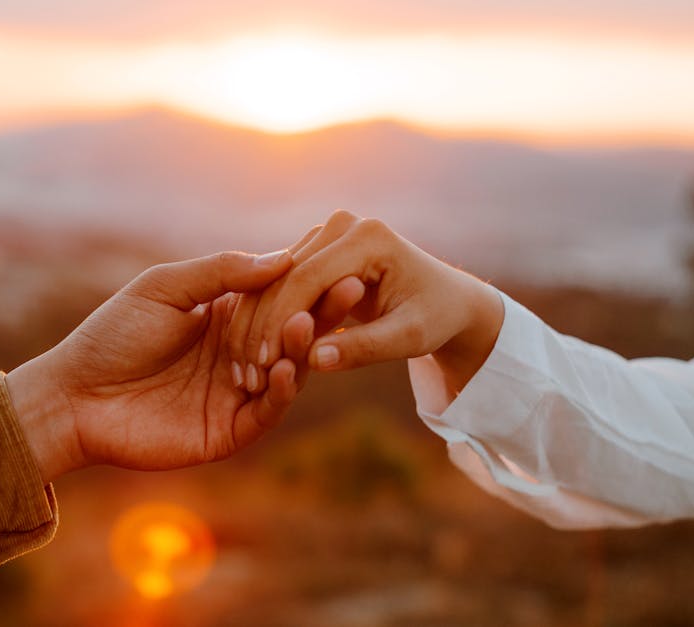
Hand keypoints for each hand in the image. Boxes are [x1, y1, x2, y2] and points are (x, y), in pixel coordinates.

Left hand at [4, 250, 314, 482]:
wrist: (73, 397)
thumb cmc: (111, 336)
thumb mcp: (163, 289)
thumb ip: (219, 272)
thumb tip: (283, 257)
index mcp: (225, 316)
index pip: (280, 296)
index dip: (308, 281)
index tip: (336, 258)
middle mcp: (240, 354)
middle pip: (293, 333)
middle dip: (321, 312)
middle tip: (348, 288)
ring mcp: (237, 394)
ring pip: (288, 371)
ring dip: (302, 349)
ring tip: (307, 324)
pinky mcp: (228, 431)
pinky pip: (267, 412)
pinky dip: (281, 392)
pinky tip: (286, 369)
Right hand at [230, 210, 503, 394]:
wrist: (446, 300)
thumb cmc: (435, 319)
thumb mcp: (409, 338)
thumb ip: (364, 348)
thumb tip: (315, 361)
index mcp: (368, 236)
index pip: (309, 277)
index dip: (283, 320)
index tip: (267, 363)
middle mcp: (343, 224)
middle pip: (285, 276)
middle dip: (264, 325)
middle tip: (248, 372)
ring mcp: (327, 233)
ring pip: (274, 279)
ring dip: (256, 322)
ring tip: (247, 368)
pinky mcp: (316, 249)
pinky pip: (279, 283)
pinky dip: (264, 317)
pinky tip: (253, 352)